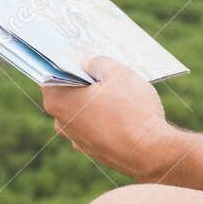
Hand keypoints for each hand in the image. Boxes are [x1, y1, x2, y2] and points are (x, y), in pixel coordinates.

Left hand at [41, 56, 179, 181]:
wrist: (150, 152)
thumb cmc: (131, 110)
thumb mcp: (117, 73)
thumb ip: (97, 62)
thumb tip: (88, 62)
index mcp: (57, 100)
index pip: (52, 73)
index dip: (67, 61)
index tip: (80, 51)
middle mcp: (61, 122)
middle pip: (69, 92)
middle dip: (85, 80)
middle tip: (107, 67)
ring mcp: (77, 139)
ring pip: (84, 110)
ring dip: (98, 100)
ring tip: (123, 89)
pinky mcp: (95, 150)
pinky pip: (97, 126)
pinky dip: (107, 118)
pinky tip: (127, 111)